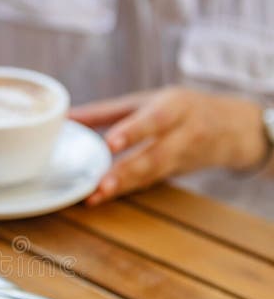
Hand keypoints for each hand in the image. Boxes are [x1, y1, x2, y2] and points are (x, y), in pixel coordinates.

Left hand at [71, 86, 267, 204]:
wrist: (233, 129)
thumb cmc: (182, 108)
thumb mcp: (148, 101)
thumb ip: (107, 111)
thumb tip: (66, 116)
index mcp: (175, 107)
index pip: (154, 119)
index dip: (133, 132)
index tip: (110, 144)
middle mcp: (182, 134)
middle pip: (154, 155)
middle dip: (126, 171)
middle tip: (99, 184)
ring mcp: (182, 158)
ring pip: (152, 175)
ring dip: (123, 186)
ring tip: (95, 196)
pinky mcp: (176, 174)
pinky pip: (148, 184)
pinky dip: (124, 191)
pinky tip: (100, 198)